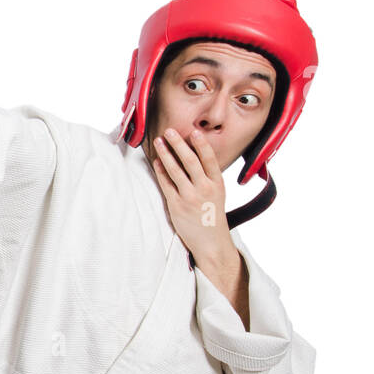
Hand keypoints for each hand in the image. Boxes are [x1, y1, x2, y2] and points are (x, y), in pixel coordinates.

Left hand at [150, 128, 237, 266]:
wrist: (211, 242)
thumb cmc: (212, 215)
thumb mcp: (218, 193)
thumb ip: (208, 176)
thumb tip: (196, 155)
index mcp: (218, 184)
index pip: (210, 160)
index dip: (201, 145)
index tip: (194, 132)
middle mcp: (205, 189)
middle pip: (191, 161)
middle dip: (179, 144)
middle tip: (170, 131)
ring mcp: (190, 197)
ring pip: (176, 171)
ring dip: (166, 154)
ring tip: (159, 141)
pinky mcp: (177, 206)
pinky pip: (166, 184)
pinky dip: (160, 171)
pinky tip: (156, 161)